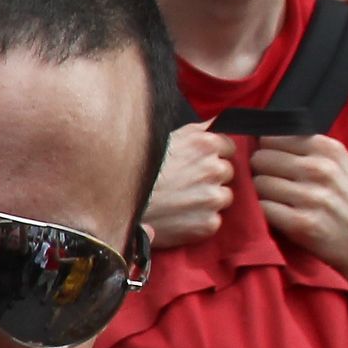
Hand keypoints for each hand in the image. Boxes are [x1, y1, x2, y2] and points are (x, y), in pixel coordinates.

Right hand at [144, 122, 234, 248]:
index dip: (213, 156)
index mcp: (205, 144)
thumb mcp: (169, 138)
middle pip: (227, 173)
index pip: (229, 148)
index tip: (198, 164)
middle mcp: (214, 169)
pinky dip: (199, 221)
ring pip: (223, 198)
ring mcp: (212, 198)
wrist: (118, 202)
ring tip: (181, 202)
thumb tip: (217, 124)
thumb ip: (198, 131)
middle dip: (211, 178)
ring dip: (208, 200)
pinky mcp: (208, 223)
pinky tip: (179, 217)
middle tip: (185, 184)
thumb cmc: (138, 168)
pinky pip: (213, 221)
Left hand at [250, 133, 347, 293]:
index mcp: (328, 149)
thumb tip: (259, 136)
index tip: (274, 164)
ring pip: (258, 183)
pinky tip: (278, 217)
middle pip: (261, 159)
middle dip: (261, 172)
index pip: (272, 137)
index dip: (267, 152)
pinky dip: (263, 213)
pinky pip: (262, 208)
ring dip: (261, 194)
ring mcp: (311, 196)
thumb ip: (305, 148)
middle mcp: (320, 169)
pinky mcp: (301, 223)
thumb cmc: (346, 201)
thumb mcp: (338, 165)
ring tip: (279, 202)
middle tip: (274, 185)